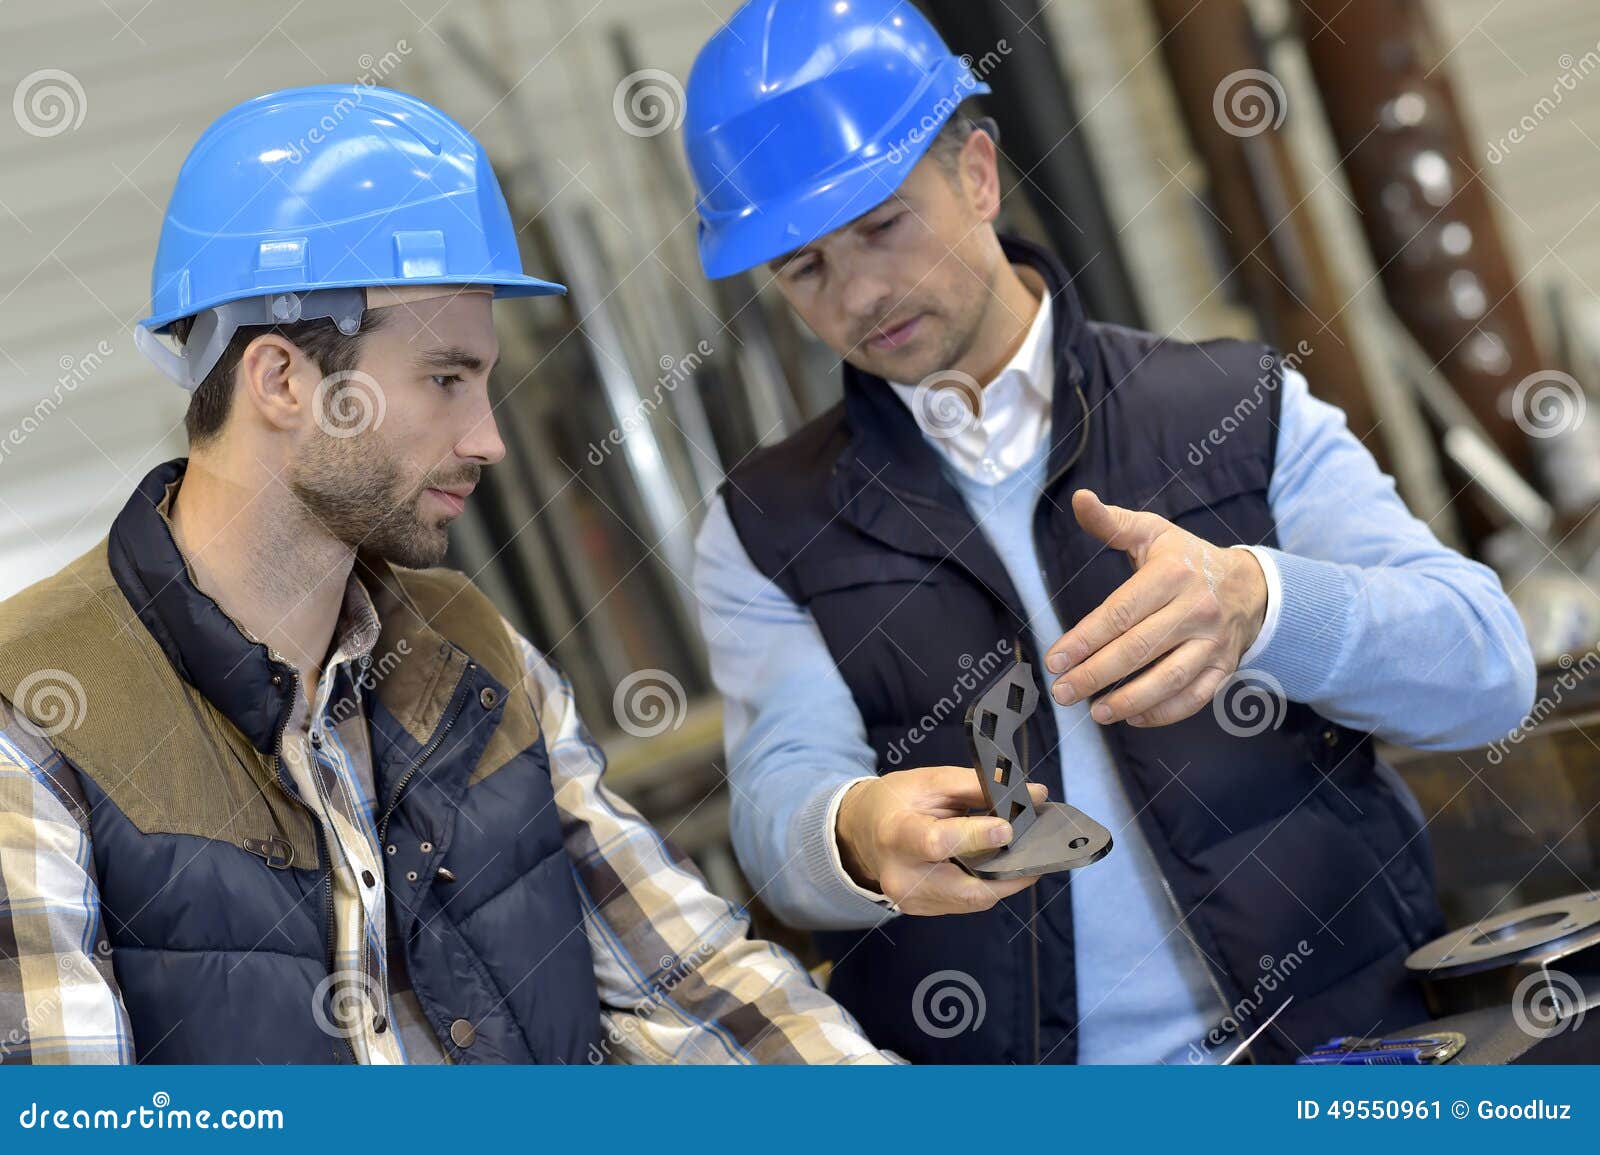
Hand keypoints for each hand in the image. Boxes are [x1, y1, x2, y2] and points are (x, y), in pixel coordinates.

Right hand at [835, 765, 1048, 914]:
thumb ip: (981, 787)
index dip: (976, 838)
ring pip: (975, 899)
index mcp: (896, 834)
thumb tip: (1035, 795)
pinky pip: (968, 901)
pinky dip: (989, 883)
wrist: (862, 832)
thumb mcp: (932, 781)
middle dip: (1010, 873)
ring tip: (1023, 853)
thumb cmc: (897, 800)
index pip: (936, 843)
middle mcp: (902, 877)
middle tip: (1039, 851)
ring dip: (1005, 878)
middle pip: (967, 889)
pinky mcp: (925, 911)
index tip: (1008, 828)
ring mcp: (913, 901)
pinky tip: (999, 864)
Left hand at [1045, 489, 1266, 727]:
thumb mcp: (1152, 532)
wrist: (1250, 585)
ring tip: (1095, 713)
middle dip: (1095, 675)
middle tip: (1062, 691)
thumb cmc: (1186, 558)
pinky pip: (1194, 697)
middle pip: (1138, 649)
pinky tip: (1131, 717)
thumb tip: (1078, 499)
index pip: (1120, 613)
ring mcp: (1213, 642)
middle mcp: (1196, 609)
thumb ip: (1112, 522)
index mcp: (1172, 574)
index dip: (1084, 640)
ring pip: (1169, 679)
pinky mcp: (1224, 668)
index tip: (1054, 660)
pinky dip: (1163, 712)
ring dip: (1129, 700)